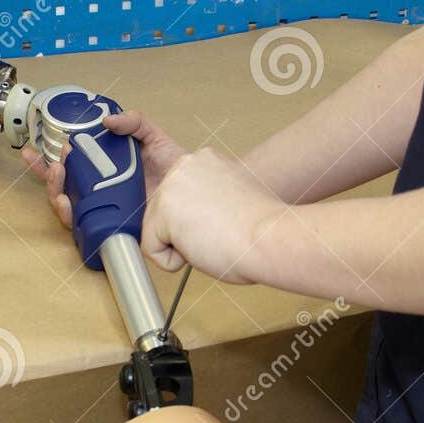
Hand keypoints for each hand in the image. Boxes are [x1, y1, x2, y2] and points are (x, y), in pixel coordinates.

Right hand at [20, 109, 186, 229]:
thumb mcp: (153, 137)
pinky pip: (84, 224)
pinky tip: (67, 205)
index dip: (48, 160)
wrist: (193, 193)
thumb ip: (133, 122)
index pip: (70, 165)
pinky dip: (70, 215)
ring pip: (68, 204)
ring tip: (59, 179)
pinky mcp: (111, 225)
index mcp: (104, 168)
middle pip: (63, 186)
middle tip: (54, 165)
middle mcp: (100, 189)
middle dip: (48, 176)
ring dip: (56, 191)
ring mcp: (104, 208)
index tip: (34, 151)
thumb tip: (108, 119)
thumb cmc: (175, 169)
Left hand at [143, 148, 283, 282]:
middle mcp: (184, 166)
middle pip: (163, 213)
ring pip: (157, 231)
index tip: (224, 219)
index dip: (198, 219)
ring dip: (183, 245)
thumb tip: (193, 218)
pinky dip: (174, 262)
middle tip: (219, 232)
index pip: (179, 196)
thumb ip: (208, 200)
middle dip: (185, 231)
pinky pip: (152, 250)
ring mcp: (170, 185)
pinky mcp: (161, 210)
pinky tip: (202, 247)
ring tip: (214, 237)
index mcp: (204, 160)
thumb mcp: (232, 199)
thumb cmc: (262, 229)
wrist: (271, 238)